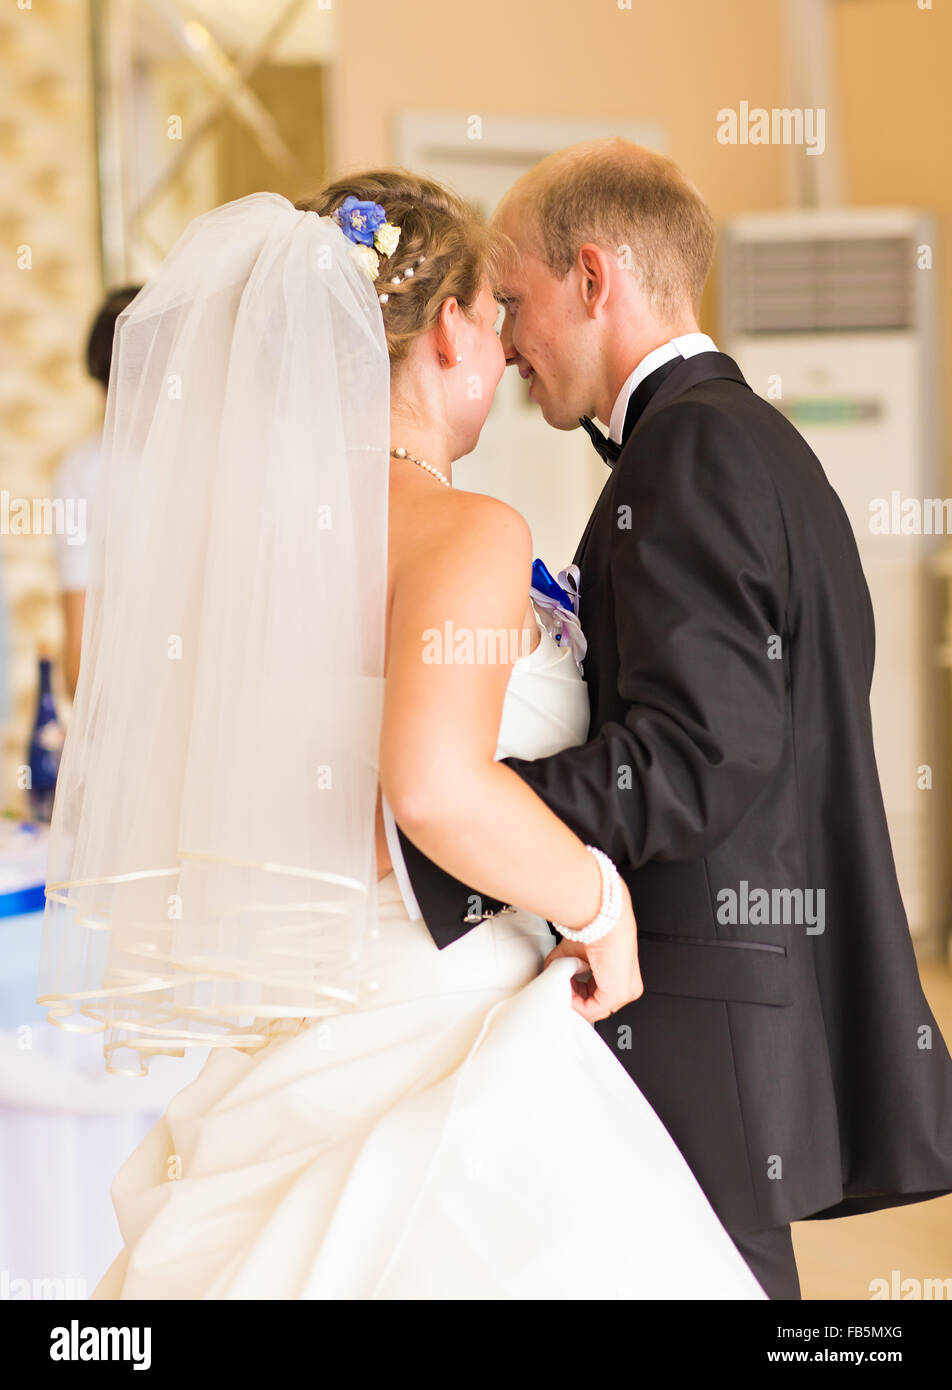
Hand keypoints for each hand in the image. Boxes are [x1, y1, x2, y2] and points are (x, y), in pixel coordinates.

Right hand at [543, 883, 642, 1022]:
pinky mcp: (618, 994)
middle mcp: (628, 986)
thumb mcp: (575, 953)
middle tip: (561, 986)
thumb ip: (564, 968)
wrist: (603, 918)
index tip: (564, 988)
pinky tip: (567, 985)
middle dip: (574, 998)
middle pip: (595, 1006)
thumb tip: (550, 975)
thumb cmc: (595, 928)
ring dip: (573, 998)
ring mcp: (625, 992)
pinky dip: (574, 1001)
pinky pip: (591, 1009)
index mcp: (622, 977)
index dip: (578, 996)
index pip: (599, 997)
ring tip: (564, 980)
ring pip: (592, 1009)